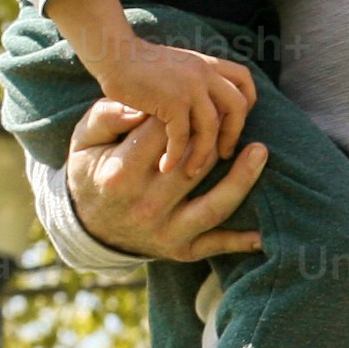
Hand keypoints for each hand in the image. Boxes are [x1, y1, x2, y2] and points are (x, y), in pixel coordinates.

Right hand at [61, 94, 267, 264]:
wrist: (87, 227)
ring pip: (214, 206)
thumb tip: (138, 106)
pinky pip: (216, 245)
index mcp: (121, 175)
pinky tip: (264, 233)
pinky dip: (240, 241)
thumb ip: (107, 117)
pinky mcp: (180, 251)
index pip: (162, 135)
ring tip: (261, 151)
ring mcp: (166, 231)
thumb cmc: (90, 172)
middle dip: (214, 137)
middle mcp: (146, 206)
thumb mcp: (84, 142)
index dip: (178, 111)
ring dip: (242, 180)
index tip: (189, 96)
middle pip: (193, 166)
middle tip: (233, 113)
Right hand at [97, 36, 257, 173]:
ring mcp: (191, 85)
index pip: (244, 80)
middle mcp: (204, 72)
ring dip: (202, 153)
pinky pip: (183, 135)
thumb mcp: (175, 67)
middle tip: (223, 154)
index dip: (246, 104)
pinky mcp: (173, 100)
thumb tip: (209, 108)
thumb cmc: (137, 66)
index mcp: (207, 64)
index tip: (232, 124)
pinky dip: (175, 154)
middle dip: (233, 134)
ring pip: (211, 126)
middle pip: (238, 105)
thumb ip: (194, 81)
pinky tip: (166, 166)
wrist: (112, 53)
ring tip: (191, 170)